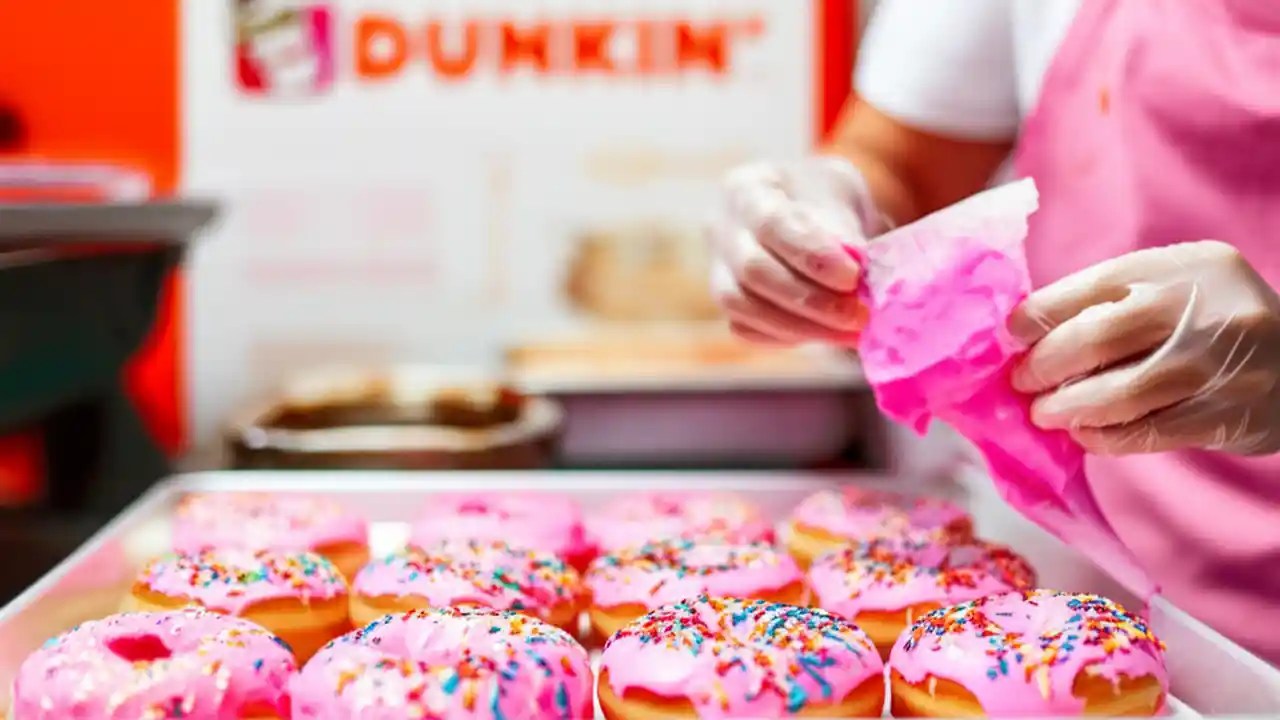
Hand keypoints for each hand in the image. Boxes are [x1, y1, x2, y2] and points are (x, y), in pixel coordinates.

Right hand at [707, 157, 883, 344]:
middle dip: (809, 299)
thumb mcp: (841, 195)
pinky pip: (748, 329)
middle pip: (752, 270)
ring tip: (850, 330)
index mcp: (746, 188)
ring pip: (744, 306)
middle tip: (858, 313)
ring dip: (803, 325)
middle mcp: (720, 228)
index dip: (811, 255)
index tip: (854, 276)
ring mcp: (718, 268)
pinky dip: (790, 336)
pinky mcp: (728, 303)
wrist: (813, 214)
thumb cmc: (826, 199)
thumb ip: (843, 227)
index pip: (770, 224)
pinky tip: (829, 332)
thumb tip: (855, 262)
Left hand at [1009, 241, 1279, 455]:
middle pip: (1098, 338)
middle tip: (1022, 383)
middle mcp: (1204, 310)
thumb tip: (1030, 333)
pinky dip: (1107, 436)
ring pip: (1121, 392)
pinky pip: (1150, 432)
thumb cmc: (1220, 320)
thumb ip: (1117, 299)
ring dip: (1069, 407)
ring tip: (1045, 413)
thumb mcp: (1181, 286)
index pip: (1095, 284)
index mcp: (1185, 267)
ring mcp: (1220, 364)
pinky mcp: (1228, 414)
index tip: (1011, 335)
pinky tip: (1085, 434)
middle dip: (1046, 365)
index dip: (1041, 313)